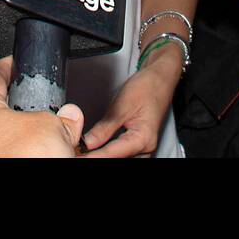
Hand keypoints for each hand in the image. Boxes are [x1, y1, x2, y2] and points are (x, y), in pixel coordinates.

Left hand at [0, 57, 83, 157]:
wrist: (29, 189)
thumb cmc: (27, 161)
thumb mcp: (53, 127)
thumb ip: (61, 117)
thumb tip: (70, 116)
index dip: (6, 67)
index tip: (12, 64)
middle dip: (11, 108)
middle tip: (29, 105)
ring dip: (11, 137)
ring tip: (37, 138)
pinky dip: (10, 154)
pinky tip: (29, 156)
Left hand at [83, 42, 182, 157]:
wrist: (160, 79)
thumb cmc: (148, 87)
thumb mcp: (122, 105)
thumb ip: (105, 127)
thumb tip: (87, 143)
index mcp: (144, 139)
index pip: (111, 154)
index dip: (92, 156)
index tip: (78, 155)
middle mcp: (146, 148)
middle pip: (116, 159)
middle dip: (96, 156)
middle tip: (78, 151)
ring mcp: (143, 148)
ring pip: (120, 158)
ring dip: (102, 155)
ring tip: (84, 151)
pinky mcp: (139, 145)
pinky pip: (123, 154)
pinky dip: (109, 153)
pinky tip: (96, 150)